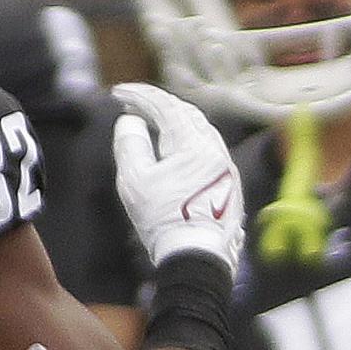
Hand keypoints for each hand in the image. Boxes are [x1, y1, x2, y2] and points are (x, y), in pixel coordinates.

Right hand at [111, 83, 243, 274]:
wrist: (199, 257)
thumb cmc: (164, 220)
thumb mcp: (135, 181)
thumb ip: (130, 144)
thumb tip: (131, 121)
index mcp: (193, 144)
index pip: (165, 107)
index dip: (140, 95)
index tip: (119, 92)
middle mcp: (216, 150)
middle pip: (187, 113)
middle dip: (159, 104)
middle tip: (134, 103)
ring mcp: (227, 167)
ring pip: (202, 130)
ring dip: (177, 120)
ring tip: (154, 119)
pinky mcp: (231, 184)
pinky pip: (210, 149)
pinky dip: (190, 139)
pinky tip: (178, 148)